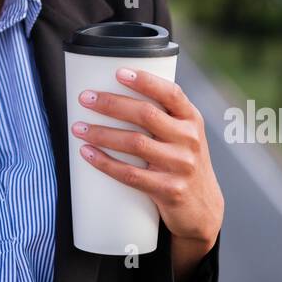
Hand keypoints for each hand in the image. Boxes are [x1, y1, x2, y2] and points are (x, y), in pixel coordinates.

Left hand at [71, 67, 223, 258]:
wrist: (203, 208)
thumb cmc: (182, 162)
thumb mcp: (184, 135)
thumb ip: (162, 115)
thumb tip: (115, 91)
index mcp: (192, 119)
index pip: (171, 93)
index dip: (145, 81)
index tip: (118, 72)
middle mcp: (189, 139)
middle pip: (146, 115)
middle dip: (111, 104)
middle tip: (85, 99)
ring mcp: (181, 166)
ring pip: (135, 143)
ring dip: (102, 133)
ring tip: (78, 127)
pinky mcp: (169, 190)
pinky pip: (130, 175)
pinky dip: (105, 163)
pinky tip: (88, 153)